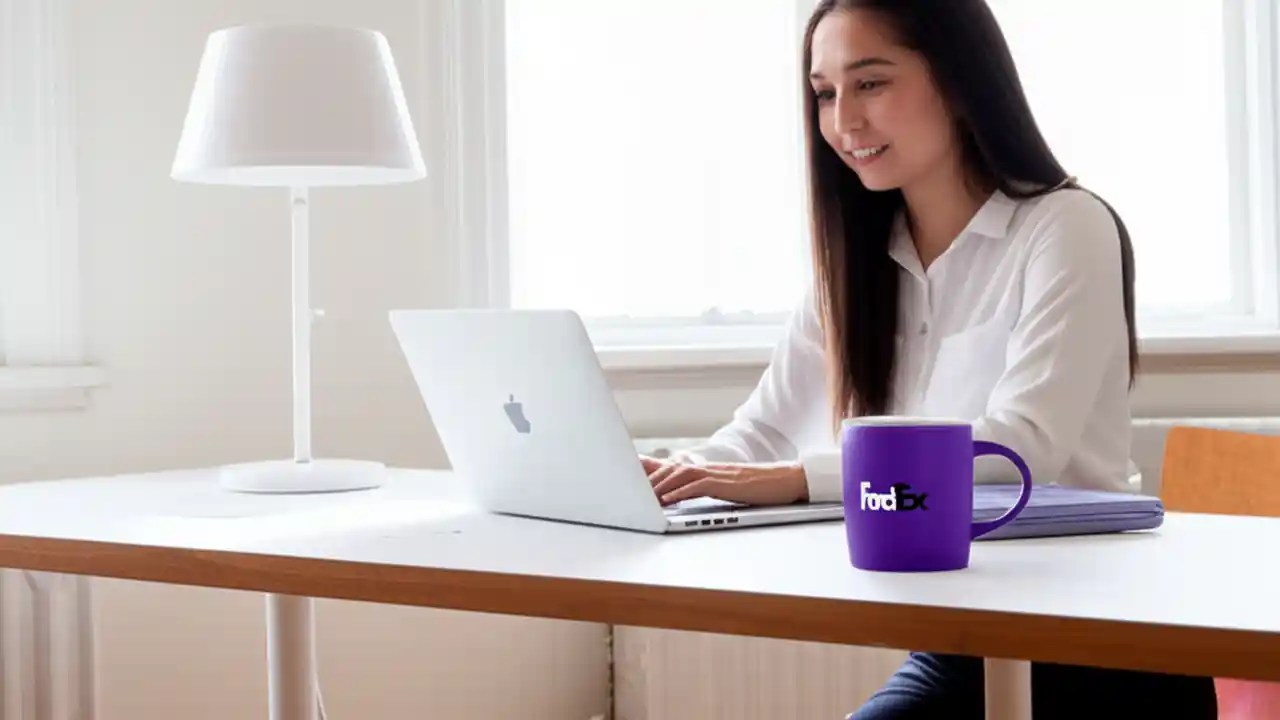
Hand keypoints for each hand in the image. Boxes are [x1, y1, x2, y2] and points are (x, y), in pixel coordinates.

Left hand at [639, 455, 808, 506]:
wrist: (789, 480)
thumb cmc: (762, 488)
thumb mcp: (731, 488)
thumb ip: (710, 490)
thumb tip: (689, 498)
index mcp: (709, 470)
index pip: (674, 466)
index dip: (651, 466)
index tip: (628, 468)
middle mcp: (710, 469)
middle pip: (671, 469)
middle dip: (647, 477)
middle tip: (625, 484)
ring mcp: (718, 475)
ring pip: (681, 475)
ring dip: (659, 486)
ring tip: (641, 497)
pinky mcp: (727, 484)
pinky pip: (698, 486)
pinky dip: (679, 493)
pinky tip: (667, 501)